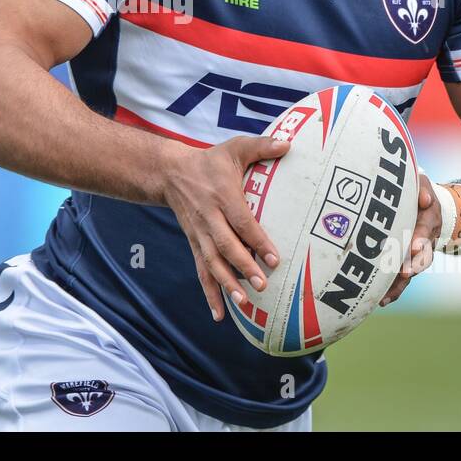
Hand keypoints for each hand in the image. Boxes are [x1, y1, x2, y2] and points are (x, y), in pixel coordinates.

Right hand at [159, 135, 288, 321]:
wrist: (171, 173)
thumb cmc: (210, 161)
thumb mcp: (234, 148)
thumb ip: (261, 146)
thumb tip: (289, 145)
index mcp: (222, 195)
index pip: (241, 221)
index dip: (256, 240)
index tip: (274, 257)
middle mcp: (209, 218)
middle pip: (226, 246)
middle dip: (243, 267)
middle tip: (263, 284)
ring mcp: (200, 234)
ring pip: (212, 263)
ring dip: (227, 284)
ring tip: (244, 303)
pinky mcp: (195, 244)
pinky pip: (202, 272)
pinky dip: (210, 294)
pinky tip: (220, 315)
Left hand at [379, 169, 440, 306]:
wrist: (431, 211)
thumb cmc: (420, 196)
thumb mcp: (423, 186)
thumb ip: (423, 189)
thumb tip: (424, 198)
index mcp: (428, 220)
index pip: (425, 228)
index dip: (422, 237)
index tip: (415, 246)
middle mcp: (425, 241)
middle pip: (423, 256)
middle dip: (414, 264)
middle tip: (405, 272)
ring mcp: (416, 255)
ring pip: (411, 272)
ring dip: (400, 283)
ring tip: (385, 296)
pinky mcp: (407, 263)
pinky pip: (401, 280)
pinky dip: (393, 291)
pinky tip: (381, 301)